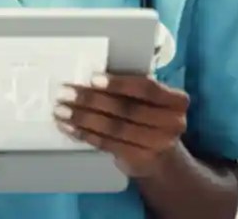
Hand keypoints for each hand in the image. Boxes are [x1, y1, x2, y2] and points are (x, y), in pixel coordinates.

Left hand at [54, 73, 189, 177]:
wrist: (162, 156)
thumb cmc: (149, 115)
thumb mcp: (149, 99)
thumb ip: (130, 88)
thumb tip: (88, 77)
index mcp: (177, 100)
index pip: (146, 88)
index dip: (119, 83)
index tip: (92, 78)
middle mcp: (173, 123)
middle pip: (127, 109)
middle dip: (92, 100)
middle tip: (65, 93)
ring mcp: (157, 145)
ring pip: (114, 128)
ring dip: (83, 118)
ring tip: (61, 110)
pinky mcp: (139, 160)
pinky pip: (107, 144)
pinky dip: (85, 134)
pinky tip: (68, 127)